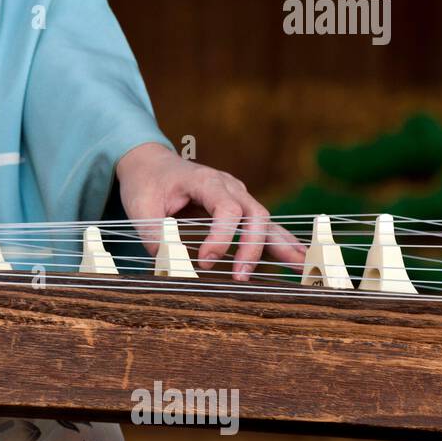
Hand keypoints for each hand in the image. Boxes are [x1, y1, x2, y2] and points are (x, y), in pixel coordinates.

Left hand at [115, 142, 304, 280]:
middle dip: (251, 247)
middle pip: (254, 214)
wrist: (151, 164)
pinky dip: (280, 242)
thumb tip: (170, 264)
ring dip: (280, 246)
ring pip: (266, 220)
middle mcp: (229, 186)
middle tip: (240, 276)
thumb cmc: (146, 183)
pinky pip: (263, 226)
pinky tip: (298, 260)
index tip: (205, 261)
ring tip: (302, 268)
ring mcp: (238, 196)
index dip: (221, 237)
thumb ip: (153, 233)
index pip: (226, 208)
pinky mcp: (240, 208)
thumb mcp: (140, 206)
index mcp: (204, 180)